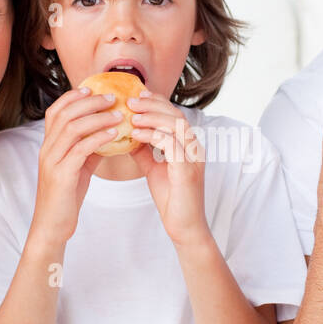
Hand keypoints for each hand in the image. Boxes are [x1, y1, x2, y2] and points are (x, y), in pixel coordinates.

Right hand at [29, 87, 125, 245]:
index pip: (55, 111)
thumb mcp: (78, 167)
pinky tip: (114, 134)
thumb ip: (88, 148)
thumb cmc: (66, 197)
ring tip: (119, 114)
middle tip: (112, 97)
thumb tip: (109, 132)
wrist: (52, 226)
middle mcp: (46, 149)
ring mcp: (52, 161)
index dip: (73, 97)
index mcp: (48, 145)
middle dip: (89, 102)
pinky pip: (80, 149)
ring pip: (72, 128)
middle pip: (65, 114)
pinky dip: (98, 138)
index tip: (92, 88)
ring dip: (97, 117)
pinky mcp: (62, 175)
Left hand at [128, 92, 209, 246]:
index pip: (174, 115)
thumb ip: (144, 152)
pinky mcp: (187, 170)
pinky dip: (153, 135)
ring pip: (176, 126)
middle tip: (131, 100)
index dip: (157, 102)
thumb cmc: (172, 200)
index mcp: (188, 146)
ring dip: (152, 117)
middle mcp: (194, 149)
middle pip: (176, 115)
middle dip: (153, 104)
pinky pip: (172, 144)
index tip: (136, 96)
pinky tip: (136, 134)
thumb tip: (128, 136)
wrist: (184, 227)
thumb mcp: (153, 170)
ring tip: (132, 115)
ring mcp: (193, 159)